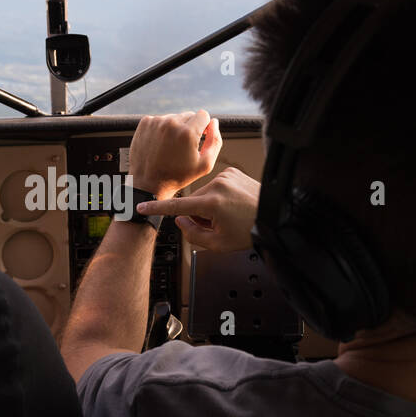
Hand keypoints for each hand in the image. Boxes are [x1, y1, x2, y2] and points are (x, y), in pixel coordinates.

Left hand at [127, 110, 222, 198]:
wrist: (148, 183)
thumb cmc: (178, 176)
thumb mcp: (204, 165)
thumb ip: (215, 141)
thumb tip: (214, 122)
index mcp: (187, 132)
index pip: (203, 115)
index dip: (204, 126)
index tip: (200, 137)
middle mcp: (171, 123)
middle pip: (189, 115)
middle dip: (190, 127)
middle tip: (184, 146)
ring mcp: (156, 122)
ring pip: (174, 117)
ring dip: (176, 128)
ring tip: (171, 147)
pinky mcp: (145, 123)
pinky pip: (160, 120)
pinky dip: (163, 129)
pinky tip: (161, 144)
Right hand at [135, 166, 259, 251]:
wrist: (275, 215)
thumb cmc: (251, 230)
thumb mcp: (219, 244)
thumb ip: (192, 234)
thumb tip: (180, 221)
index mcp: (212, 203)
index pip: (176, 206)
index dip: (155, 208)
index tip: (140, 206)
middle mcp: (217, 185)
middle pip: (193, 203)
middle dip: (199, 215)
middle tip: (217, 227)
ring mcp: (226, 176)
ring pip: (204, 195)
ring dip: (208, 206)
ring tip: (229, 216)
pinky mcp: (232, 172)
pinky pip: (215, 186)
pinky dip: (218, 197)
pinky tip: (232, 206)